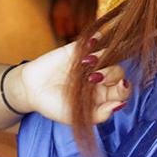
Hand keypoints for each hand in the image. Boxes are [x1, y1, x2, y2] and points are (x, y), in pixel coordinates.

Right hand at [8, 35, 131, 124]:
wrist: (31, 90)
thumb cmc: (54, 106)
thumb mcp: (76, 117)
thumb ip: (99, 114)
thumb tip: (120, 105)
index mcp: (103, 96)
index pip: (122, 90)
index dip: (124, 88)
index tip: (120, 87)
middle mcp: (100, 78)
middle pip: (118, 71)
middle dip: (111, 74)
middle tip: (94, 78)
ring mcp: (91, 62)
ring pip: (109, 55)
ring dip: (102, 57)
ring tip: (87, 62)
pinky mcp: (79, 49)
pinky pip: (94, 41)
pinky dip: (97, 39)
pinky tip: (92, 42)